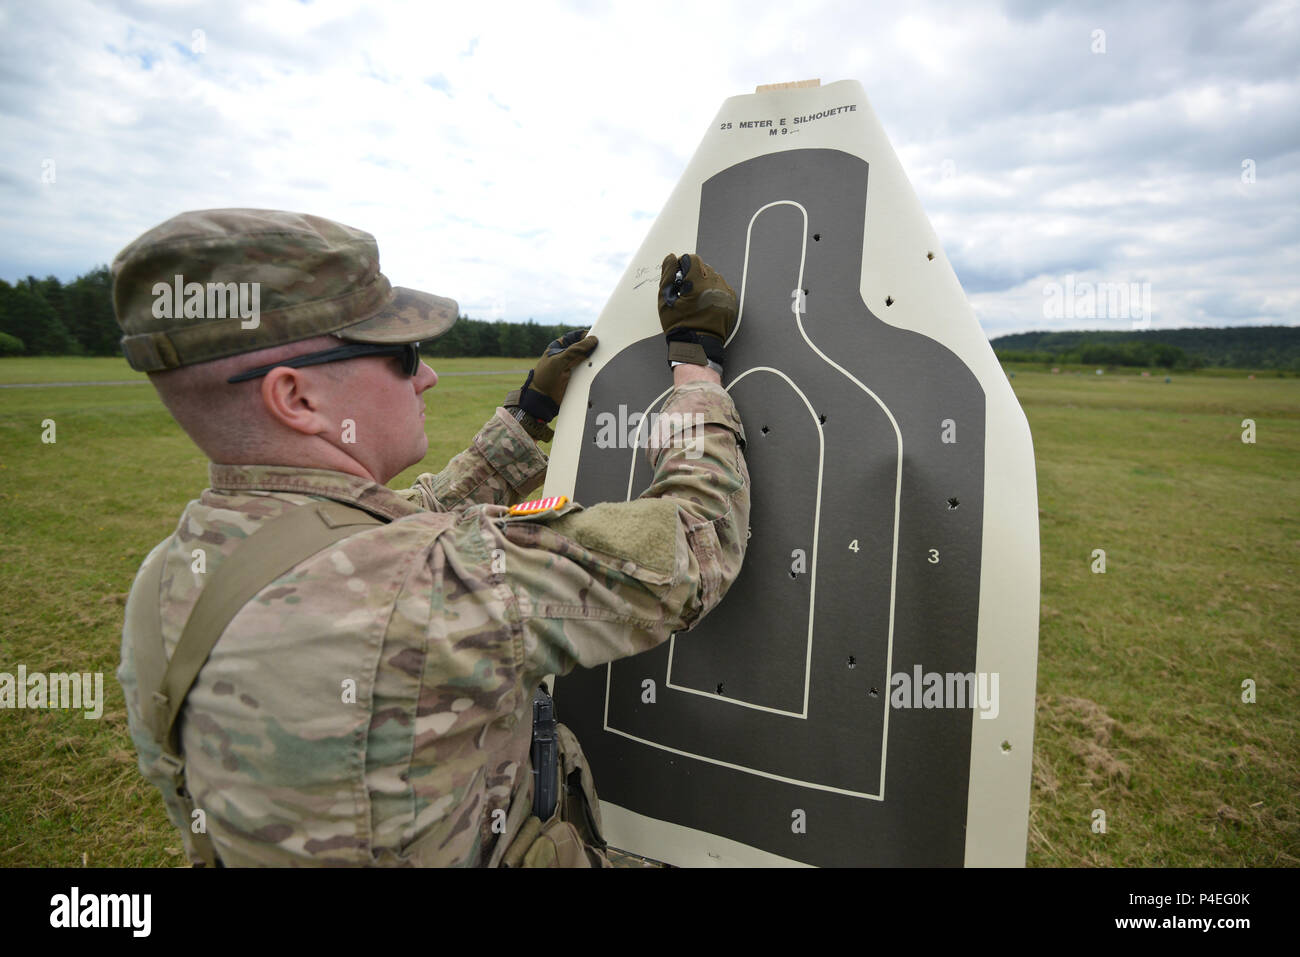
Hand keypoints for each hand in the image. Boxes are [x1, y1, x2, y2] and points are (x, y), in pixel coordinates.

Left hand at [505, 329, 597, 439]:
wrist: (543, 399)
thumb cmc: (545, 377)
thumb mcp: (560, 360)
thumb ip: (575, 350)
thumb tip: (592, 340)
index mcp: (559, 346)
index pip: (576, 336)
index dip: (586, 335)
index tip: (596, 337)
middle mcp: (567, 355)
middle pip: (583, 347)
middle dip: (591, 348)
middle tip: (601, 348)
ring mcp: (572, 366)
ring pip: (587, 359)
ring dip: (593, 359)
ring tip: (601, 359)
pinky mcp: (577, 377)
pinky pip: (588, 370)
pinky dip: (593, 369)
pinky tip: (597, 369)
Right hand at [658, 253, 736, 369]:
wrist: (697, 345)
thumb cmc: (679, 324)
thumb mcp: (666, 300)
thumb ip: (667, 275)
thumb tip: (671, 258)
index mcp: (698, 283)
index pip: (693, 259)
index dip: (683, 265)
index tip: (679, 276)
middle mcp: (714, 285)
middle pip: (704, 267)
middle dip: (693, 274)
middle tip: (685, 289)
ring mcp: (724, 293)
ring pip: (714, 276)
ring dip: (704, 281)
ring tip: (695, 297)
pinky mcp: (730, 301)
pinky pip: (722, 287)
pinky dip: (713, 290)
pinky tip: (705, 302)